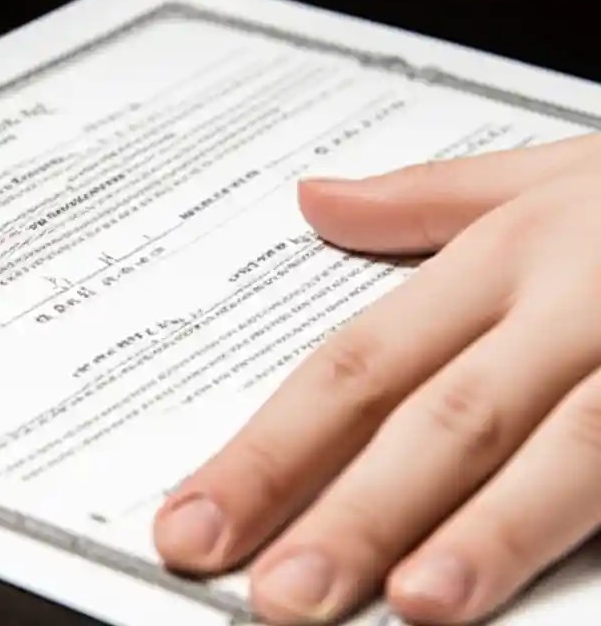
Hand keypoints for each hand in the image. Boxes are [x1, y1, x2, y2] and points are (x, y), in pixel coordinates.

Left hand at [153, 133, 600, 623]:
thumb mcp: (545, 176)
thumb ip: (423, 200)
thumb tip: (311, 201)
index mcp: (504, 261)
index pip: (356, 367)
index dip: (270, 449)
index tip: (196, 520)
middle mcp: (571, 307)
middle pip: (440, 418)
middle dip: (353, 512)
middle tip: (274, 596)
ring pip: (569, 448)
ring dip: (491, 531)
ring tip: (417, 606)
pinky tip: (574, 597)